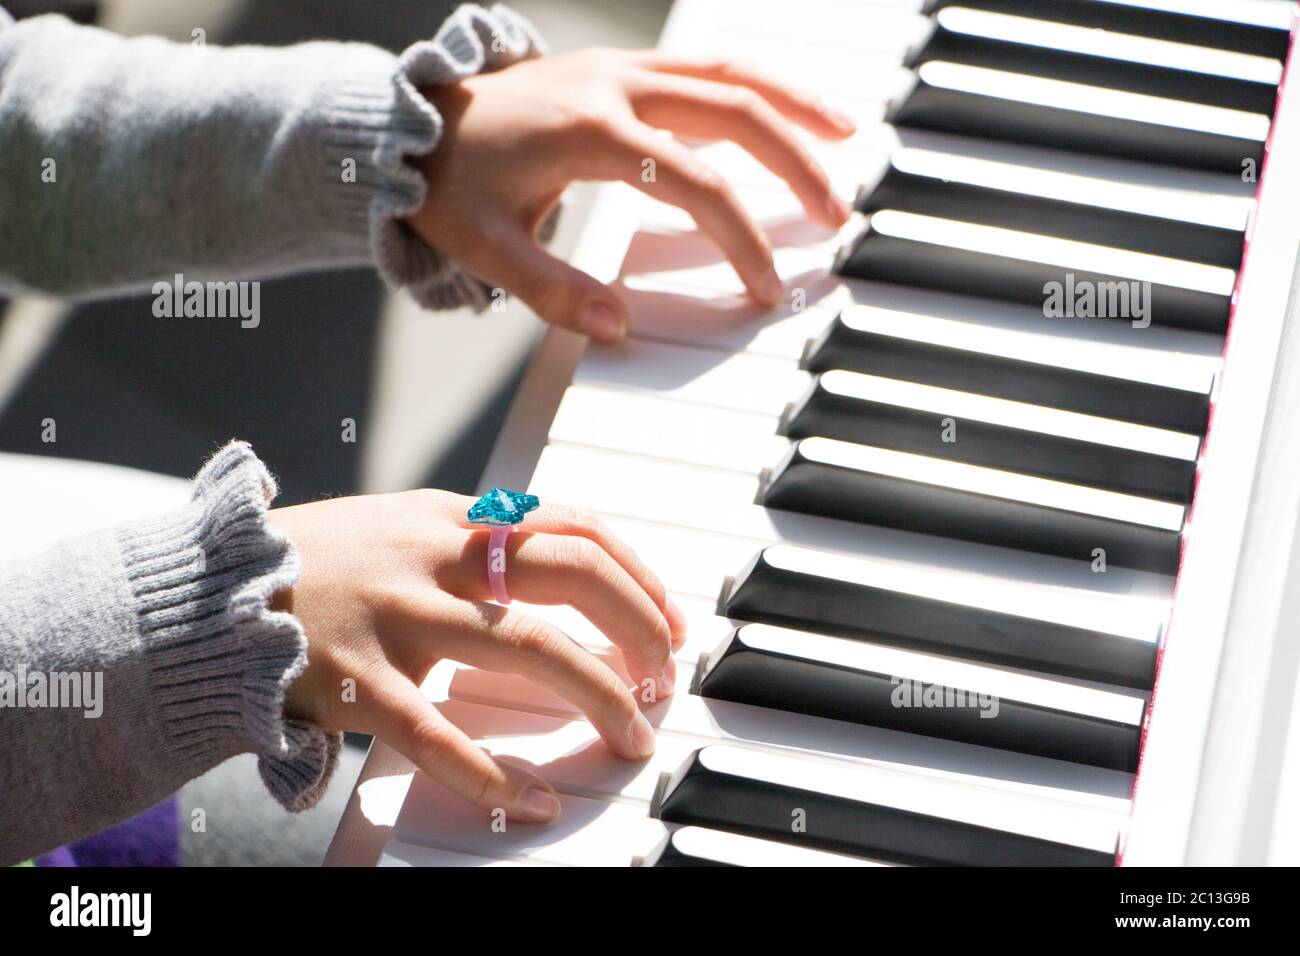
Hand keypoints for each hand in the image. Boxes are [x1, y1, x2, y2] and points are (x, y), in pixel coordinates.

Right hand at [271, 490, 685, 821]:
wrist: (205, 594)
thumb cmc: (317, 565)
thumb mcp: (400, 527)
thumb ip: (474, 541)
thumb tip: (563, 568)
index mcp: (452, 516)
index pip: (573, 526)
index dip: (636, 572)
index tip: (669, 617)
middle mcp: (434, 555)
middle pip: (572, 574)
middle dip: (638, 625)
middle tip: (664, 674)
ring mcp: (396, 614)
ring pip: (528, 647)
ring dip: (597, 694)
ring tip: (631, 736)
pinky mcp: (354, 679)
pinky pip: (436, 733)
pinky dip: (491, 773)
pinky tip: (531, 802)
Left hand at [409, 48, 855, 341]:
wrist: (414, 124)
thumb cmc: (451, 183)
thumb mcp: (487, 247)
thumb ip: (552, 290)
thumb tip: (617, 327)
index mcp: (591, 132)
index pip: (694, 183)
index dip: (740, 237)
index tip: (768, 285)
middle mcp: (616, 86)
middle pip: (733, 111)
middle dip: (795, 163)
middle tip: (834, 214)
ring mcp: (622, 69)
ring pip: (729, 73)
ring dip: (792, 104)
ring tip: (844, 138)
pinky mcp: (621, 69)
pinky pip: (705, 67)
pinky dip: (755, 86)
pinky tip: (785, 109)